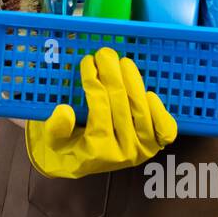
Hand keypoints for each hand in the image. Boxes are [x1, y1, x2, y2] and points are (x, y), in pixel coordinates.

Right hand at [24, 46, 177, 178]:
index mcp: (98, 152)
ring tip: (124, 63)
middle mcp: (124, 154)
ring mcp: (143, 150)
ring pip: (142, 111)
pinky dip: (159, 109)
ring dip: (134, 82)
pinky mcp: (155, 146)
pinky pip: (165, 128)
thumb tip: (65, 110)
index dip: (93, 81)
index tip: (87, 62)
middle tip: (104, 53)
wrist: (82, 163)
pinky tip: (148, 92)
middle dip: (112, 75)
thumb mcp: (51, 139)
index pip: (99, 109)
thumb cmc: (66, 147)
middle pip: (121, 105)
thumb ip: (55, 127)